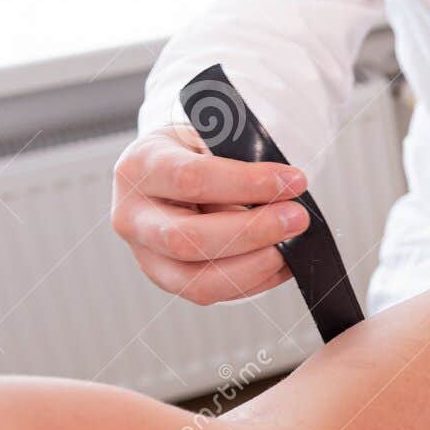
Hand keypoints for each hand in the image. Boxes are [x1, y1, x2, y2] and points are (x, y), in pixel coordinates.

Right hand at [111, 126, 311, 304]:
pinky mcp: (168, 281)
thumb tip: (282, 191)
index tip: (293, 181)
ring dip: (255, 266)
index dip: (247, 183)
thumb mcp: (211, 136)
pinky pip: (212, 293)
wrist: (171, 173)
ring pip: (198, 280)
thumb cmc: (195, 152)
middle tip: (297, 218)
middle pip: (188, 239)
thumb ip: (239, 159)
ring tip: (291, 247)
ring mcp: (146, 255)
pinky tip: (283, 263)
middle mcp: (133, 217)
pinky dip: (255, 281)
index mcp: (141, 168)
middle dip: (252, 232)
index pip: (192, 179)